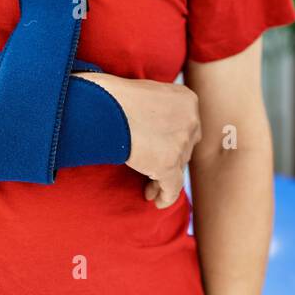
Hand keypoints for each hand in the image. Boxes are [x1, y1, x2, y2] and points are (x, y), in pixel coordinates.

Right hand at [74, 72, 200, 208]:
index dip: (175, 142)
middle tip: (154, 171)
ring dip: (163, 178)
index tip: (163, 151)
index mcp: (188, 100)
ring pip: (178, 168)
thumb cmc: (118, 97)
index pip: (188, 127)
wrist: (103, 103)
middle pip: (185, 148)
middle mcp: (191, 119)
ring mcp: (181, 142)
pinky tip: (157, 201)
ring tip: (149, 189)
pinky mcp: (168, 163)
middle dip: (170, 160)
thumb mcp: (151, 93)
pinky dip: (166, 196)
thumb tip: (163, 131)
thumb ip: (164, 110)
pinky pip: (173, 187)